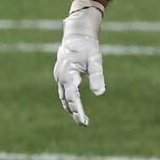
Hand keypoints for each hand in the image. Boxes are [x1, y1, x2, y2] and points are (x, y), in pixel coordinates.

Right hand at [54, 7, 104, 125]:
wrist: (76, 35)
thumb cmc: (87, 47)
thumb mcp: (95, 61)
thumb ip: (97, 77)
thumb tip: (100, 94)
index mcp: (68, 74)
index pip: (72, 97)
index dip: (77, 109)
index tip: (83, 120)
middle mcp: (61, 77)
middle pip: (67, 100)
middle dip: (75, 112)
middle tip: (84, 124)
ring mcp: (59, 77)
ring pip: (64, 97)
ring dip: (71, 108)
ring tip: (82, 120)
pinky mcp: (61, 76)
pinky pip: (64, 92)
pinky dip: (69, 100)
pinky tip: (76, 108)